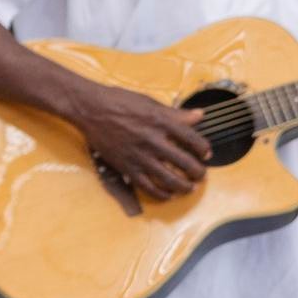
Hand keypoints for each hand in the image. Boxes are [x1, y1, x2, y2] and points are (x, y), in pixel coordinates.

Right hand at [72, 84, 213, 200]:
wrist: (91, 110)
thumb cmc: (120, 102)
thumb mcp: (151, 103)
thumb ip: (176, 113)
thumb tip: (199, 115)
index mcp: (162, 122)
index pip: (193, 140)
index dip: (204, 150)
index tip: (206, 154)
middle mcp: (154, 141)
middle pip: (185, 162)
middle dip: (197, 172)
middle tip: (200, 175)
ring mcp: (140, 156)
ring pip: (169, 179)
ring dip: (183, 186)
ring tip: (189, 188)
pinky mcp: (127, 167)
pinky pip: (148, 186)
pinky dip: (161, 194)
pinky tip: (168, 195)